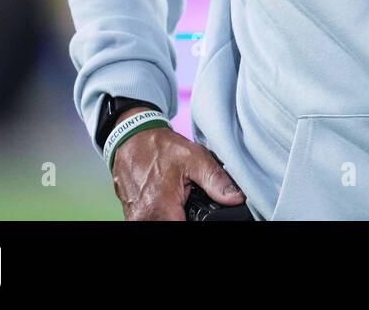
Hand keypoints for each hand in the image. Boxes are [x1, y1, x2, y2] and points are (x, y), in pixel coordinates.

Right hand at [109, 108, 246, 219]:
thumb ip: (216, 180)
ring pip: (164, 224)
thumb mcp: (195, 157)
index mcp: (161, 208)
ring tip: (180, 198)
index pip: (184, 228)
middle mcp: (144, 217)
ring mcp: (135, 218)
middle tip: (190, 198)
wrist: (132, 138)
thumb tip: (236, 198)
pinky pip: (152, 220)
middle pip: (174, 226)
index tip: (201, 210)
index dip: (198, 221)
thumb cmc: (160, 146)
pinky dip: (164, 213)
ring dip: (175, 215)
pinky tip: (170, 200)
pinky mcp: (132, 215)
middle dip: (188, 216)